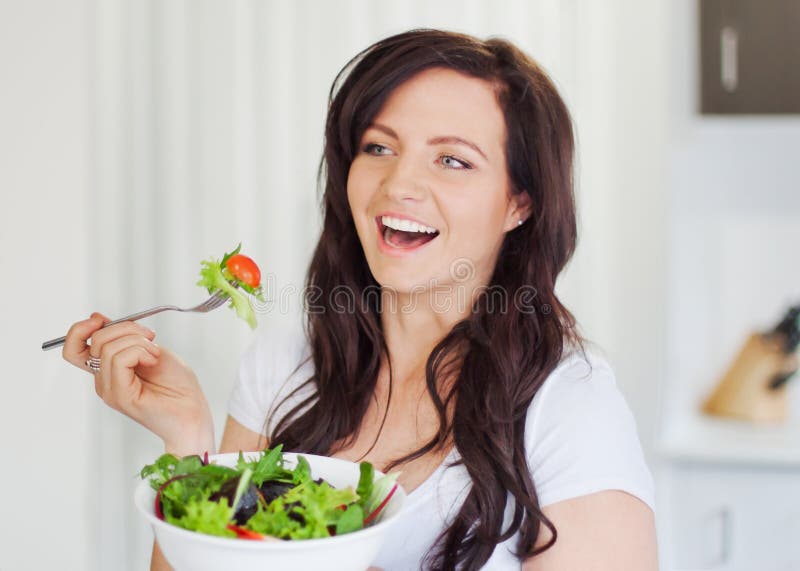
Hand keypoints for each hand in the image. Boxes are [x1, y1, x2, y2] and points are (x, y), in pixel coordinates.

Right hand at [62, 313, 214, 455]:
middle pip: (96, 340)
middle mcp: (104, 382)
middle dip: (126, 328)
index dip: (81, 329)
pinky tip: (153, 361)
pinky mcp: (120, 396)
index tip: (101, 319)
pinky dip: (140, 351)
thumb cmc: (178, 386)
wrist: (193, 412)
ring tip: (155, 354)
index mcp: (108, 371)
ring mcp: (110, 390)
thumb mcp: (150, 349)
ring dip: (138, 341)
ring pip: (108, 348)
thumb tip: (100, 319)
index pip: (73, 349)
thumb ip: (125, 338)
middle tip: (150, 337)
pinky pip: (119, 360)